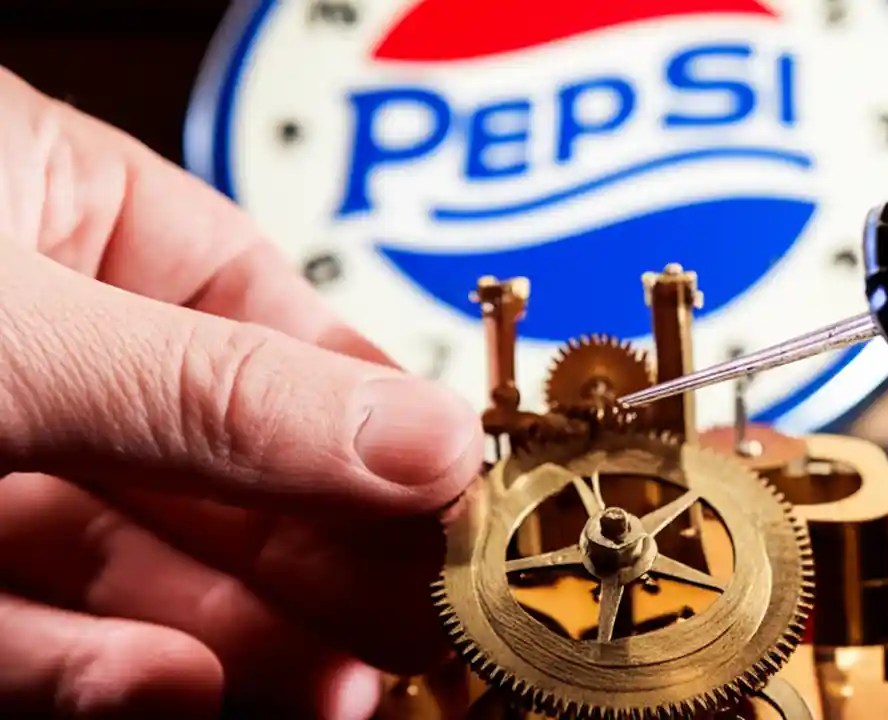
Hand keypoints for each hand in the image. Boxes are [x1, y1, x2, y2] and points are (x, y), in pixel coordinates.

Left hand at [0, 68, 482, 716]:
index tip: (464, 496)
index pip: (267, 322)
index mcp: (54, 212)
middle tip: (431, 618)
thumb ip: (221, 397)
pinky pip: (26, 629)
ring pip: (134, 559)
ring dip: (240, 635)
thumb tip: (424, 438)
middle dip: (331, 552)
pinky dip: (93, 667)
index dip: (374, 415)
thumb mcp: (21, 329)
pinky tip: (174, 686)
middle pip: (221, 460)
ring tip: (344, 684)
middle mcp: (26, 339)